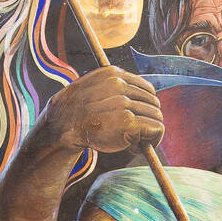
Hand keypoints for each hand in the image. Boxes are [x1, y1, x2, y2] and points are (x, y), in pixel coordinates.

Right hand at [39, 67, 162, 155]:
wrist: (64, 127)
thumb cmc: (84, 112)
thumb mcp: (96, 88)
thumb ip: (118, 86)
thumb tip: (150, 93)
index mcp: (113, 74)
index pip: (148, 89)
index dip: (147, 105)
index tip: (137, 117)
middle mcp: (119, 85)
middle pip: (154, 104)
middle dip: (148, 119)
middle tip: (134, 132)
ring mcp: (123, 103)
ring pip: (157, 117)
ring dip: (150, 132)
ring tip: (133, 139)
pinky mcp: (128, 121)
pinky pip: (157, 129)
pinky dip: (152, 140)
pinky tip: (136, 145)